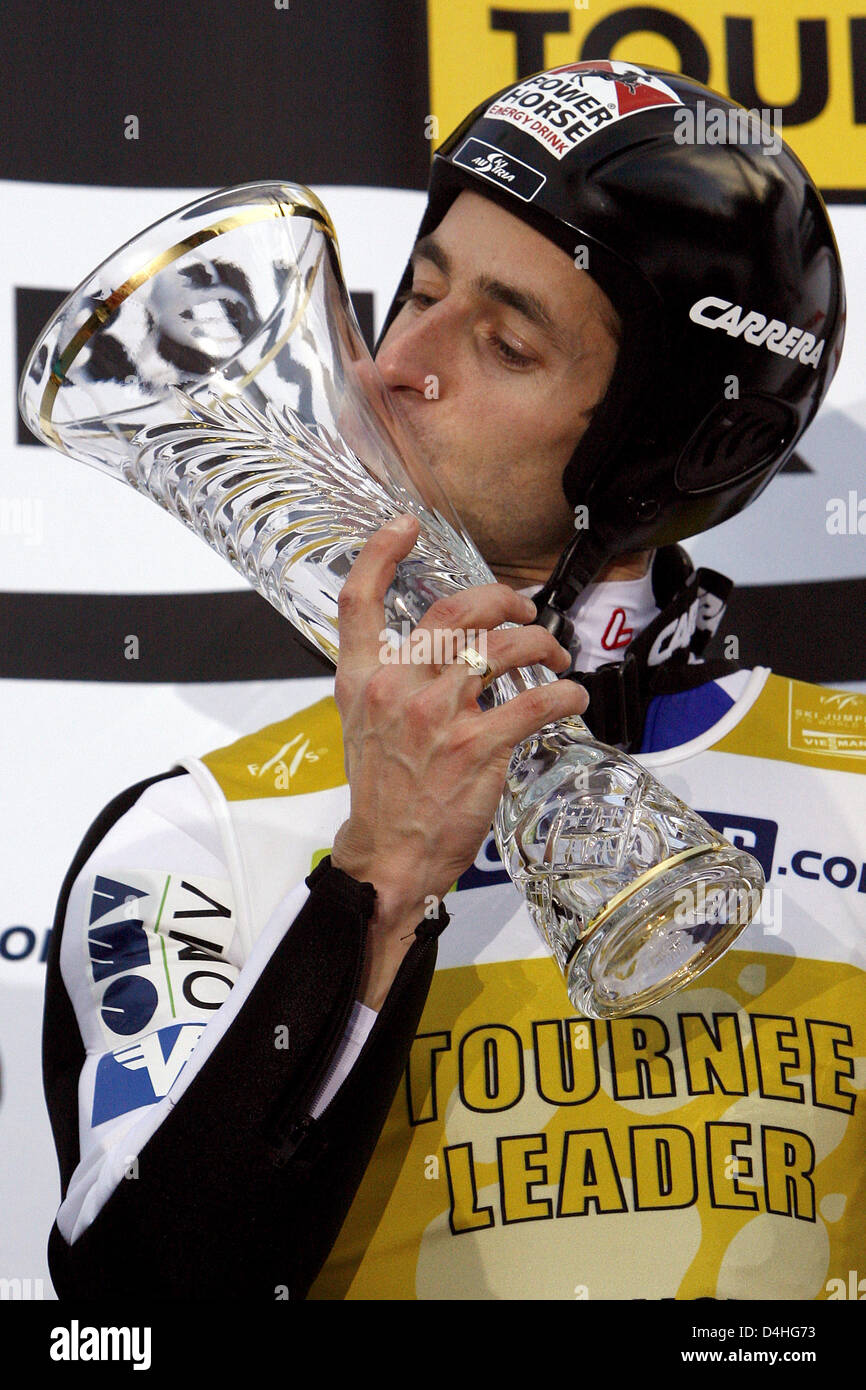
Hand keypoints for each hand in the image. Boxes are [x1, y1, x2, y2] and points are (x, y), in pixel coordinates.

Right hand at [330, 514, 588, 1005]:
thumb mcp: (363, 725)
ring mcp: (437, 717)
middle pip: (456, 612)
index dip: (380, 554)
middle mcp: (397, 688)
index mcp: (363, 679)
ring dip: (541, 643)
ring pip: (503, 648)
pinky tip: (574, 698)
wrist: (386, 856)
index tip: (406, 525)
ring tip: (555, 654)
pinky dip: (566, 693)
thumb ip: (389, 680)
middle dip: (502, 599)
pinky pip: (536, 702)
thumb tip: (440, 651)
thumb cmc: (382, 792)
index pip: (358, 602)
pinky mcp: (476, 748)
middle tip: (525, 610)